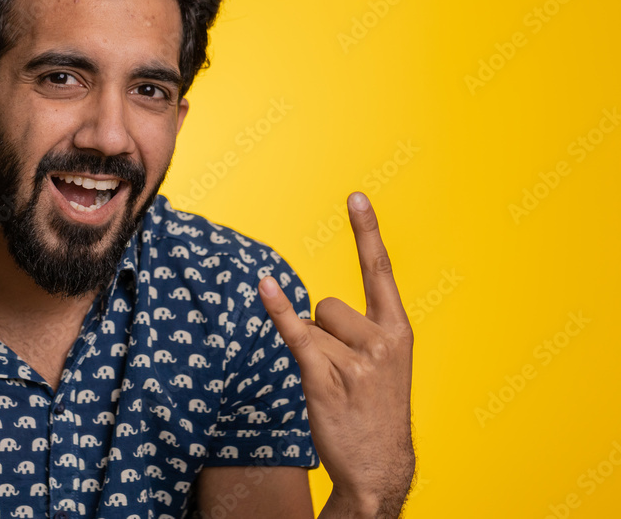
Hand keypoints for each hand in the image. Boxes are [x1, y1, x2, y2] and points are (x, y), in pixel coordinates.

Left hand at [260, 192, 413, 518]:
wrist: (378, 467)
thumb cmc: (375, 411)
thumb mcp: (384, 365)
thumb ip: (360, 329)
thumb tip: (311, 308)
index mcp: (398, 331)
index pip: (379, 271)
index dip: (367, 231)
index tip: (355, 195)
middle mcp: (382, 340)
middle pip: (327, 305)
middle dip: (325, 335)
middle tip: (344, 374)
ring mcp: (356, 360)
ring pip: (310, 326)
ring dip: (312, 353)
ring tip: (335, 387)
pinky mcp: (326, 377)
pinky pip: (295, 333)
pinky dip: (278, 311)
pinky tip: (264, 286)